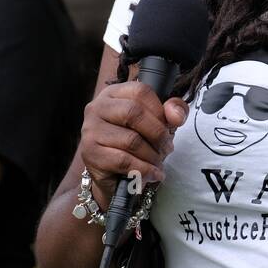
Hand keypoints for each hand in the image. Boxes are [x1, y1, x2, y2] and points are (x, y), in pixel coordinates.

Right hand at [78, 81, 188, 206]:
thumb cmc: (134, 144)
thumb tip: (176, 115)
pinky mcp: (91, 153)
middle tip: (167, 148)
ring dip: (152, 155)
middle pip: (134, 113)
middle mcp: (97, 108)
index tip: (169, 127)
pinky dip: (144, 169)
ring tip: (159, 162)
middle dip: (158, 134)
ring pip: (131, 140)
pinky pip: (124, 161)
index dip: (160, 110)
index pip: (141, 91)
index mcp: (113, 94)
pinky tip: (153, 173)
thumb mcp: (155, 122)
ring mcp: (91, 130)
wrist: (113, 175)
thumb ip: (172, 111)